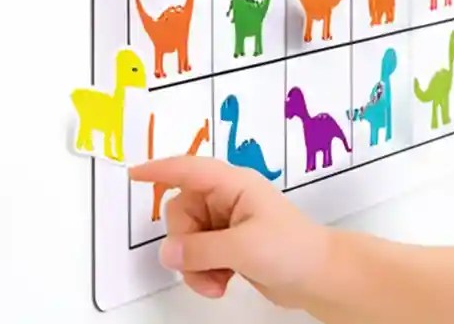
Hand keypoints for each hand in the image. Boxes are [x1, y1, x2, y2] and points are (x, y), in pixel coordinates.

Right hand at [128, 155, 330, 304]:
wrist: (320, 277)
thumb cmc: (292, 249)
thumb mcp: (243, 247)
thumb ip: (200, 249)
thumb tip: (167, 253)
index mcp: (234, 185)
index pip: (189, 170)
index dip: (160, 169)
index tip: (133, 174)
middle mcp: (228, 200)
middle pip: (180, 212)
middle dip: (184, 244)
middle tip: (203, 264)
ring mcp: (227, 224)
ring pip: (186, 239)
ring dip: (194, 265)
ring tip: (217, 282)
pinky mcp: (229, 247)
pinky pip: (197, 256)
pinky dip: (202, 273)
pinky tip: (221, 284)